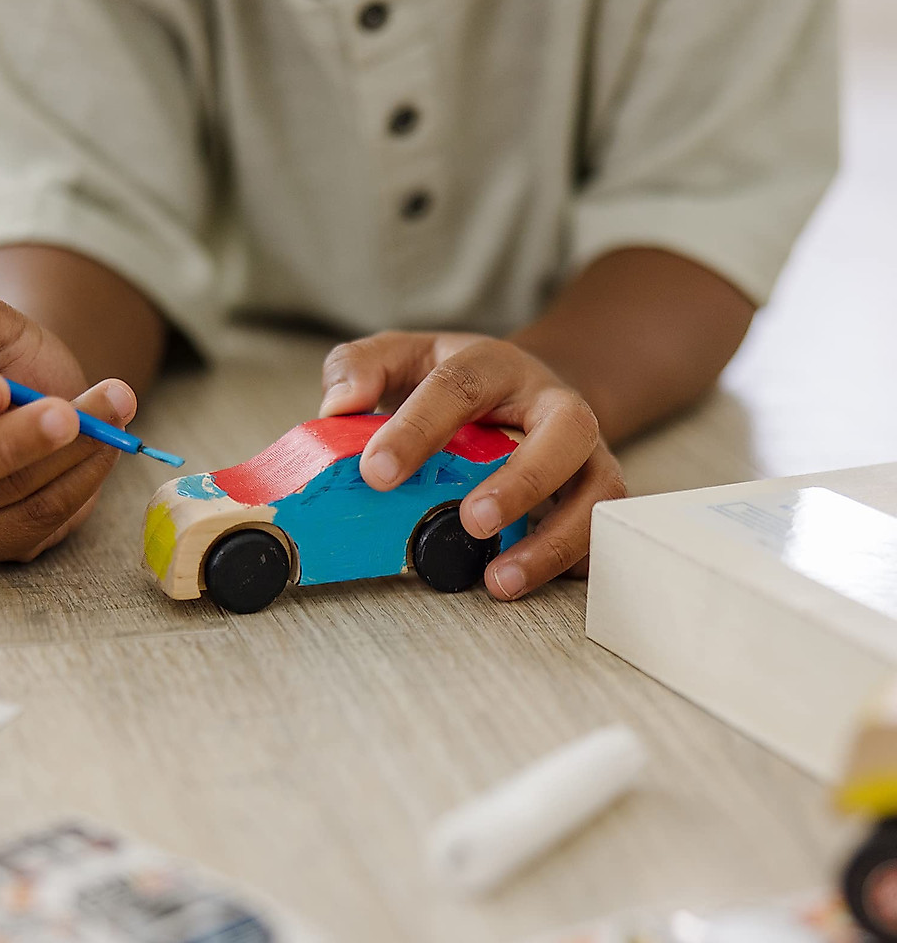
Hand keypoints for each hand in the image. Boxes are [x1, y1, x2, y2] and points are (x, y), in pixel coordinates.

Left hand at [318, 331, 625, 598]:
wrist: (531, 393)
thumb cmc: (457, 386)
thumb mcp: (405, 358)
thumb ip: (361, 367)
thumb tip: (339, 405)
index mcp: (496, 366)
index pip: (460, 385)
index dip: (418, 427)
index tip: (377, 473)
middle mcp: (554, 406)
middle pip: (565, 430)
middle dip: (522, 481)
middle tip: (473, 522)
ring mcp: (586, 453)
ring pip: (598, 491)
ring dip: (554, 540)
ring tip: (499, 581)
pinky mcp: (597, 496)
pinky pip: (602, 533)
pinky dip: (575, 562)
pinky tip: (529, 584)